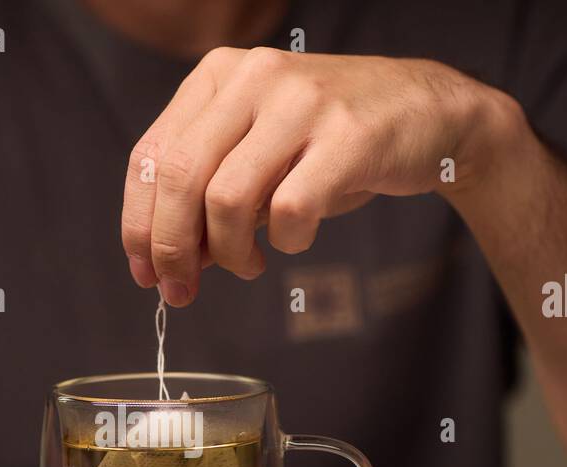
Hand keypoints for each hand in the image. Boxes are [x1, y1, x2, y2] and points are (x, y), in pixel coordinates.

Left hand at [121, 47, 517, 304]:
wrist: (429, 113)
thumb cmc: (331, 141)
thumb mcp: (257, 148)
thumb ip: (208, 189)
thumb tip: (165, 257)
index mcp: (218, 76)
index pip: (151, 156)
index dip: (138, 224)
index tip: (145, 273)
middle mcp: (254, 77)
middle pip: (180, 179)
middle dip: (172, 250)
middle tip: (182, 289)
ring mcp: (301, 103)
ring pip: (227, 200)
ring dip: (230, 254)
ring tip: (250, 265)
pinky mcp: (347, 138)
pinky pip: (290, 211)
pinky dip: (287, 243)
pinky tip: (295, 240)